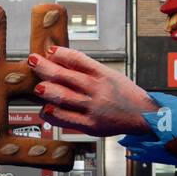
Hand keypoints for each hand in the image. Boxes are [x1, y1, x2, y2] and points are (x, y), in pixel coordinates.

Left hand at [30, 46, 155, 136]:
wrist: (143, 116)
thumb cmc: (125, 94)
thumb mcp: (110, 75)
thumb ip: (87, 70)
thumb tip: (59, 61)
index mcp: (103, 74)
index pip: (78, 59)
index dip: (61, 53)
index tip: (48, 50)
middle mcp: (97, 89)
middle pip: (66, 76)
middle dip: (46, 68)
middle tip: (33, 61)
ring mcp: (93, 108)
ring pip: (64, 97)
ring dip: (48, 90)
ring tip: (38, 87)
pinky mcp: (91, 125)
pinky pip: (67, 119)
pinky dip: (54, 114)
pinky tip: (46, 109)